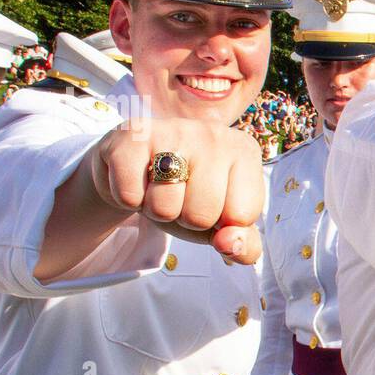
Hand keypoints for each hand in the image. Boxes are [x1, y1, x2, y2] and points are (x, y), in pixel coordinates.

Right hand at [90, 118, 263, 263]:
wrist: (136, 166)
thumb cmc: (188, 195)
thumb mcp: (222, 223)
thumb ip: (243, 243)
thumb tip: (231, 245)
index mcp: (245, 152)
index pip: (241, 216)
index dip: (220, 225)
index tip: (212, 205)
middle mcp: (215, 134)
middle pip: (202, 215)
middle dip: (186, 220)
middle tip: (180, 197)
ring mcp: (174, 130)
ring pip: (164, 207)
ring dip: (156, 211)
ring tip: (158, 189)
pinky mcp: (133, 135)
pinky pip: (129, 196)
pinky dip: (129, 199)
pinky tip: (137, 180)